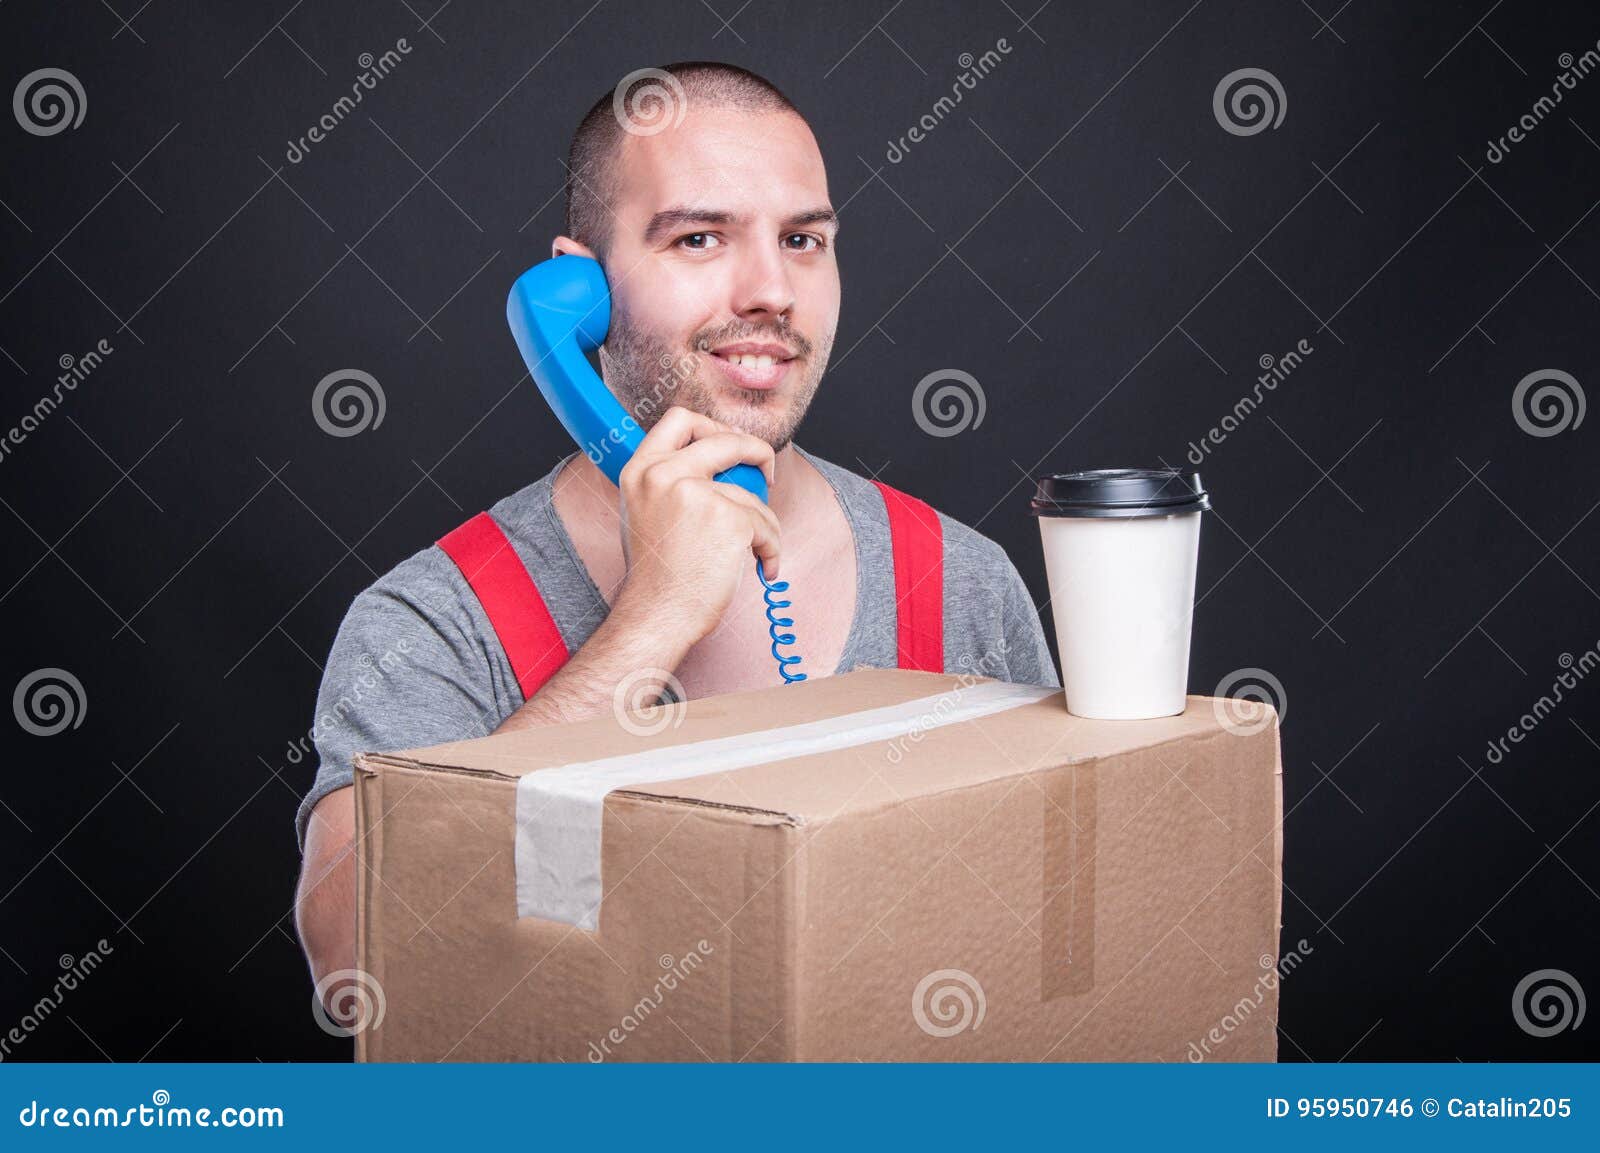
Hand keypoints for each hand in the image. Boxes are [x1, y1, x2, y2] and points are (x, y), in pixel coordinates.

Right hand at [612, 406, 778, 646]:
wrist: (658, 615)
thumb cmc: (657, 575)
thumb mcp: (645, 512)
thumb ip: (672, 482)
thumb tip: (723, 467)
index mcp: (640, 470)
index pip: (680, 419)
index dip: (713, 426)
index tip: (731, 444)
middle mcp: (663, 474)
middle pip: (726, 438)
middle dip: (757, 451)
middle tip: (767, 474)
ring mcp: (695, 492)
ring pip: (752, 493)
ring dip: (762, 524)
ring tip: (752, 552)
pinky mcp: (728, 517)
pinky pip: (766, 523)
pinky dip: (770, 548)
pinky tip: (760, 567)